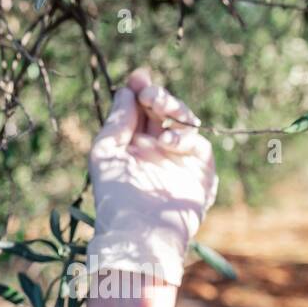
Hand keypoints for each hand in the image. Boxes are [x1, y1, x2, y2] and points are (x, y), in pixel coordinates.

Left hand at [86, 68, 217, 286]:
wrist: (139, 232)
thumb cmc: (115, 195)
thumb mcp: (106, 152)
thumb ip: (118, 121)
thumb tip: (126, 90)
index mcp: (132, 143)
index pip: (140, 109)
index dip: (140, 89)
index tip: (138, 75)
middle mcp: (157, 149)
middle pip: (164, 110)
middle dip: (157, 95)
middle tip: (149, 92)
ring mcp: (180, 160)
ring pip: (185, 121)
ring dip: (172, 108)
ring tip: (158, 108)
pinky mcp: (201, 172)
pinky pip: (199, 144)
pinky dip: (184, 138)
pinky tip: (167, 142)